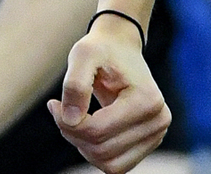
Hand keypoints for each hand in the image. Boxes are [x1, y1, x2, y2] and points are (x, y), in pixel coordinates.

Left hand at [48, 15, 170, 172]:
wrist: (119, 48)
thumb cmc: (101, 50)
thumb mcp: (82, 54)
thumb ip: (75, 85)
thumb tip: (70, 120)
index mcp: (147, 100)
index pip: (97, 130)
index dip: (66, 122)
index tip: (52, 103)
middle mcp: (158, 121)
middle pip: (102, 149)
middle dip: (73, 133)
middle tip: (60, 109)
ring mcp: (156, 135)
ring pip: (109, 164)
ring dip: (83, 146)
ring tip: (72, 119)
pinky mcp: (147, 144)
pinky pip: (116, 165)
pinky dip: (94, 152)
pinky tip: (86, 128)